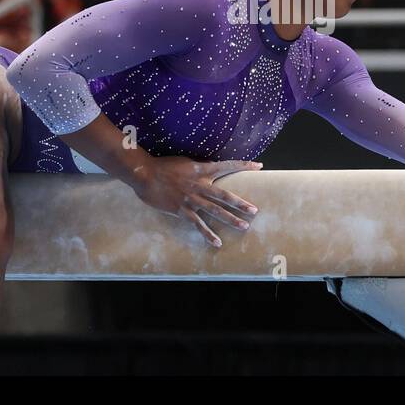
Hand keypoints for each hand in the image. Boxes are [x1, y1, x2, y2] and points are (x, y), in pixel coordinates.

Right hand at [127, 156, 260, 246]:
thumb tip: (211, 168)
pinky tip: (217, 242)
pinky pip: (197, 224)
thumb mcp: (186, 162)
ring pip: (215, 211)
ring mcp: (191, 199)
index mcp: (202, 169)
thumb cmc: (164, 166)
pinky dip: (208, 234)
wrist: (145, 174)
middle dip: (241, 203)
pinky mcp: (181, 210)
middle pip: (225, 195)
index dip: (243, 165)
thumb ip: (200, 167)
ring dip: (231, 219)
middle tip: (255, 211)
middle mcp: (200, 184)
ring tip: (244, 227)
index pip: (227, 165)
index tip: (259, 166)